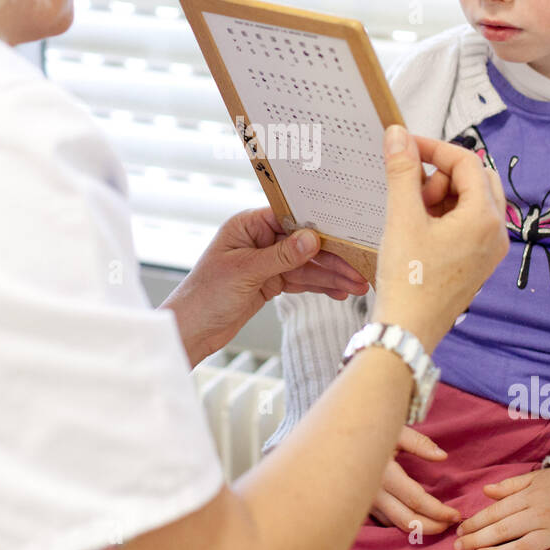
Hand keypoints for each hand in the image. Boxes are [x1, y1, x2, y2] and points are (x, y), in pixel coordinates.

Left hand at [161, 206, 369, 362]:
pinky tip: (339, 291)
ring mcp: (265, 262)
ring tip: (358, 284)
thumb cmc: (204, 296)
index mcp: (247, 225)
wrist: (191, 331)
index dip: (319, 226)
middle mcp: (258, 239)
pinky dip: (320, 287)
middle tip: (358, 268)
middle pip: (304, 243)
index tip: (345, 233)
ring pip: (306, 265)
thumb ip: (280, 256)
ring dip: (332, 274)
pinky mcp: (269, 283)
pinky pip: (301, 281)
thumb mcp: (244, 272)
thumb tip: (311, 239)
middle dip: (332, 257)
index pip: (290, 217)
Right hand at [369, 426, 460, 534]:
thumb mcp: (395, 430)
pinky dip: (403, 523)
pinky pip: (385, 520)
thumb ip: (419, 443)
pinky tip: (416, 518)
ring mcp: (366, 501)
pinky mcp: (362, 503)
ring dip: (419, 528)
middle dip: (433, 527)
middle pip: (407, 521)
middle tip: (450, 524)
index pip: (417, 500)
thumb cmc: (369, 429)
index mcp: (383, 474)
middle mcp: (373, 492)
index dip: (439, 511)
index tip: (455, 513)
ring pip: (395, 524)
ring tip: (438, 523)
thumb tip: (442, 457)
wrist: (339, 438)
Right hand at [372, 125, 508, 352]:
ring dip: (440, 195)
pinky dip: (443, 216)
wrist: (407, 331)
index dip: (433, 148)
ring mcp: (489, 249)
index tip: (404, 146)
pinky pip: (467, 224)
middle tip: (411, 191)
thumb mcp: (401, 218)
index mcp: (485, 218)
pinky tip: (417, 229)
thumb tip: (398, 134)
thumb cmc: (408, 279)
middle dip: (440, 174)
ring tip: (411, 214)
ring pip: (470, 201)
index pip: (466, 162)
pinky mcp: (477, 262)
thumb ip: (402, 171)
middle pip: (474, 179)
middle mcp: (496, 232)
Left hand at [452, 467, 549, 549]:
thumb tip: (486, 491)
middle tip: (459, 548)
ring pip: (521, 548)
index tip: (460, 530)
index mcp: (530, 497)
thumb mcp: (536, 477)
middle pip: (503, 531)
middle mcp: (541, 515)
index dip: (475, 522)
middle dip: (477, 540)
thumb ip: (510, 485)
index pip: (496, 512)